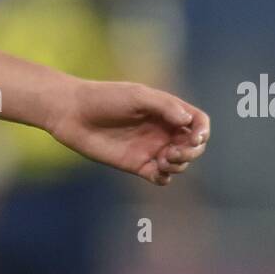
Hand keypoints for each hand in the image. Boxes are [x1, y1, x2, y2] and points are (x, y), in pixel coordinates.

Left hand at [47, 79, 209, 184]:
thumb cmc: (104, 98)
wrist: (73, 113)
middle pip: (193, 145)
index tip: (194, 137)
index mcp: (165, 110)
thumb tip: (188, 122)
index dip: (201, 131)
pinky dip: (165, 178)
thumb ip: (164, 106)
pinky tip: (155, 171)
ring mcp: (150, 148)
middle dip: (191, 151)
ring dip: (179, 164)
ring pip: (180, 163)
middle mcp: (161, 129)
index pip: (197, 122)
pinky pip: (161, 177)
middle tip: (173, 151)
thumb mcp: (136, 95)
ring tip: (161, 159)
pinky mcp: (137, 165)